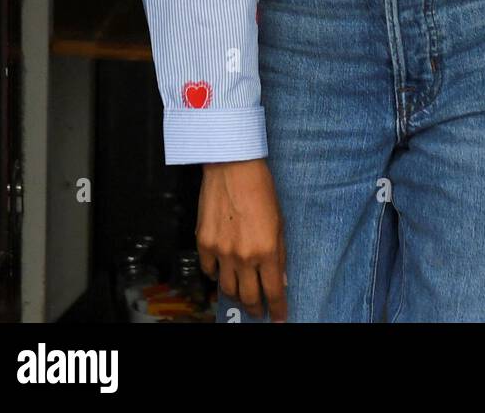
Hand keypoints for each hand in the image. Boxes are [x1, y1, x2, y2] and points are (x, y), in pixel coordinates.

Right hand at [197, 159, 287, 321]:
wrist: (232, 166)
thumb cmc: (259, 187)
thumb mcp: (279, 221)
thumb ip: (279, 253)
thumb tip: (280, 279)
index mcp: (266, 250)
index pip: (273, 291)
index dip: (277, 308)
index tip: (279, 317)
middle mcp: (243, 256)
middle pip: (248, 297)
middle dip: (255, 308)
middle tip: (258, 310)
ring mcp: (221, 251)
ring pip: (227, 288)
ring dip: (236, 294)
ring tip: (241, 292)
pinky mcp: (204, 243)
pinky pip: (209, 270)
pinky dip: (216, 274)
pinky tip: (222, 271)